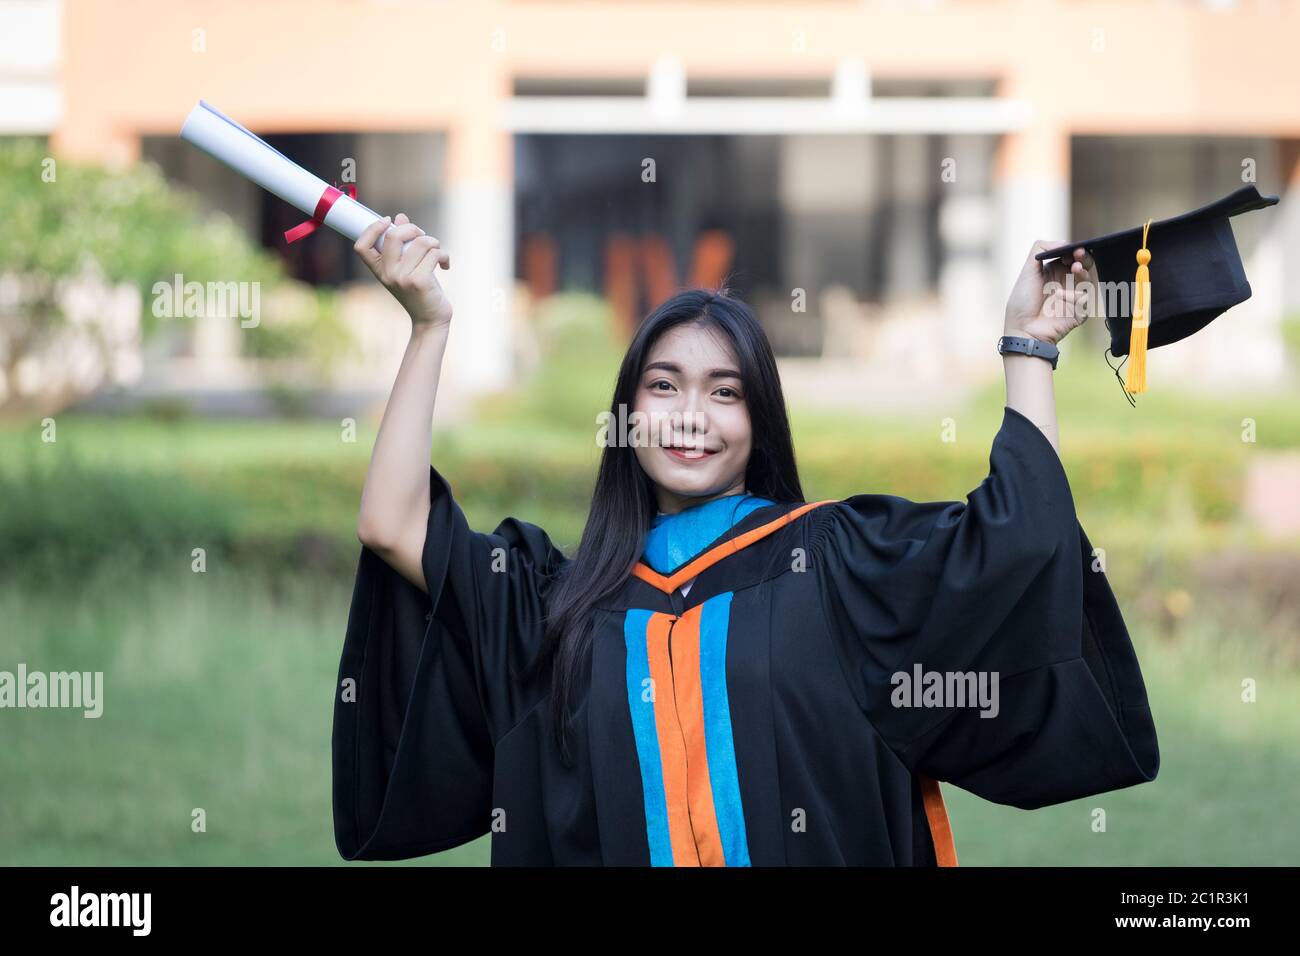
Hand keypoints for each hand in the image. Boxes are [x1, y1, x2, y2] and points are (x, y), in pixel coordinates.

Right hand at [354, 212, 452, 328]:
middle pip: (393, 235)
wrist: (430, 320)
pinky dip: (444, 255)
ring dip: (434, 243)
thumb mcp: (407, 267)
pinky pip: (434, 253)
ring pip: (421, 242)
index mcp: (379, 270)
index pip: (361, 246)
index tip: (387, 220)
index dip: (371, 229)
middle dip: (413, 229)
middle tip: (423, 237)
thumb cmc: (419, 291)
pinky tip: (445, 266)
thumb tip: (400, 217)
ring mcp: (402, 278)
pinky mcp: (420, 281)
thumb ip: (402, 243)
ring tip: (438, 253)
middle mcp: (388, 274)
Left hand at [1003, 242, 1097, 344]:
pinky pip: (1084, 301)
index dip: (1073, 251)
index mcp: (1053, 273)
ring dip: (1083, 273)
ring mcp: (1072, 299)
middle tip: (1079, 254)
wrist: (1022, 330)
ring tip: (1075, 268)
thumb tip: (1062, 241)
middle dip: (1084, 258)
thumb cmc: (1022, 302)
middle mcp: (1064, 284)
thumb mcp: (1027, 272)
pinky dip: (1074, 296)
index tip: (1073, 248)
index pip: (1070, 257)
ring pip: (1088, 281)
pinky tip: (1060, 296)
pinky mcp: (1078, 314)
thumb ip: (1040, 251)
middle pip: (1083, 267)